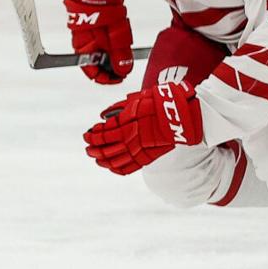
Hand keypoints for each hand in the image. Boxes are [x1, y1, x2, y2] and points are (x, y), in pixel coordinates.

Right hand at [64, 0, 134, 83]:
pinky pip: (99, 43)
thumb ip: (120, 57)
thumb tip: (123, 70)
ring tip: (123, 53)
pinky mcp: (90, 28)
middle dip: (110, 68)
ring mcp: (85, 36)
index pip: (92, 73)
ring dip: (110, 57)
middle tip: (124, 67)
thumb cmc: (104, 14)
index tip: (119, 78)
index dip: (107, 79)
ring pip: (98, 54)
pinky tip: (118, 43)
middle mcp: (81, 45)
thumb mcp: (115, 39)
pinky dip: (108, 47)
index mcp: (83, 50)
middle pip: (95, 64)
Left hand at [83, 82, 203, 175]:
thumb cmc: (158, 103)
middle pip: (105, 148)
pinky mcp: (147, 158)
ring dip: (102, 160)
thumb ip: (117, 108)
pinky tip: (111, 167)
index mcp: (125, 123)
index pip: (102, 134)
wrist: (180, 115)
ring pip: (114, 160)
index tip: (87, 134)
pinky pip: (128, 168)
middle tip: (87, 148)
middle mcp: (130, 138)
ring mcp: (139, 150)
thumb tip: (103, 115)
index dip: (92, 135)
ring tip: (96, 158)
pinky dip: (117, 169)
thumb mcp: (135, 100)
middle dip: (93, 149)